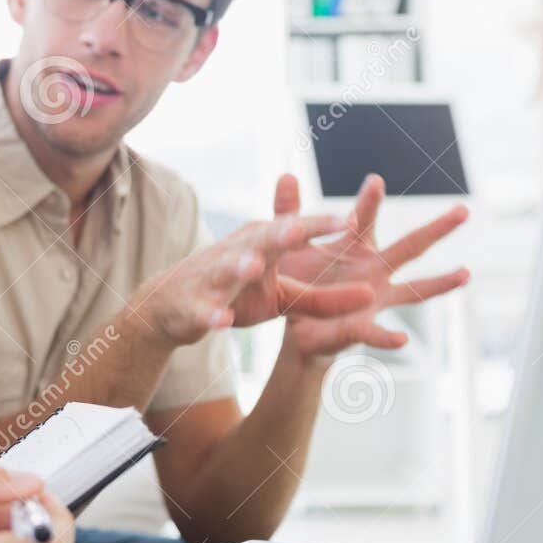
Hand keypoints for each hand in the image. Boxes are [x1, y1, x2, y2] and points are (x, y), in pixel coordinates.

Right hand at [128, 212, 374, 347]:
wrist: (172, 305)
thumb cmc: (237, 292)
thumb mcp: (283, 297)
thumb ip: (323, 298)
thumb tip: (370, 296)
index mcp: (263, 244)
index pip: (294, 231)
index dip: (318, 227)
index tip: (348, 221)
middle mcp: (238, 253)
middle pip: (261, 241)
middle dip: (280, 234)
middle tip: (300, 228)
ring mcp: (213, 279)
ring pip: (227, 270)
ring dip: (239, 267)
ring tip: (253, 266)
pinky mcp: (193, 306)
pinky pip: (204, 311)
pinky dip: (211, 315)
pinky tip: (220, 321)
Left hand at [272, 173, 469, 356]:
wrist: (297, 325)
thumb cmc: (301, 279)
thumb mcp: (291, 247)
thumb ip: (288, 213)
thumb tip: (286, 174)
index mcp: (356, 246)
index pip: (364, 220)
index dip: (369, 201)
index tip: (374, 180)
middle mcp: (376, 270)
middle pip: (410, 246)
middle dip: (436, 229)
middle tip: (463, 209)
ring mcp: (376, 299)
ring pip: (414, 290)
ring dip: (440, 283)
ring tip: (465, 274)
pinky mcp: (362, 328)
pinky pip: (376, 333)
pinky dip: (389, 338)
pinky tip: (403, 340)